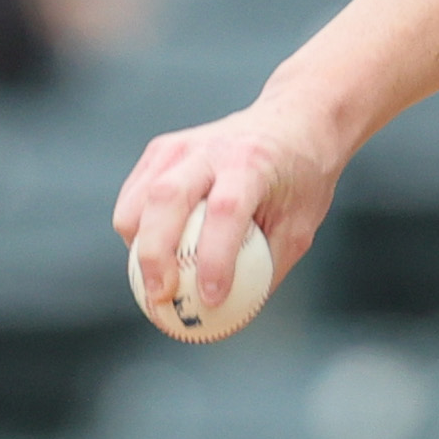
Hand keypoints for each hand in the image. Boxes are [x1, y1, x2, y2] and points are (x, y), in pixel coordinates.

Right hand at [113, 97, 347, 310]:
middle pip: (167, 200)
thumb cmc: (302, 181)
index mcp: (253, 162)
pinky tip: (157, 254)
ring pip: (140, 200)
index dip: (214, 258)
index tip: (210, 299)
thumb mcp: (302, 224)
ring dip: (140, 246)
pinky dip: (137, 230)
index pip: (226, 211)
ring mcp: (180, 146)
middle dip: (156, 255)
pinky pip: (135, 198)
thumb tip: (232, 316)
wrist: (295, 121)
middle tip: (162, 298)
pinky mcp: (160, 150)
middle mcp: (212, 148)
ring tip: (158, 282)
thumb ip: (267, 266)